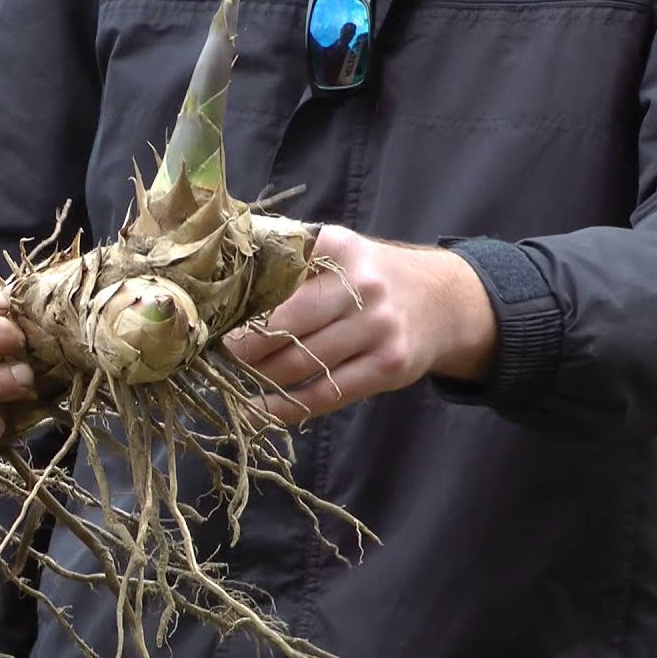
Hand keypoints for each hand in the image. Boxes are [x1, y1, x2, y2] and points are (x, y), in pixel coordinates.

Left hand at [225, 225, 495, 423]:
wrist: (443, 301)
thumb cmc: (367, 277)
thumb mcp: (336, 250)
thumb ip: (287, 257)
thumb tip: (219, 273)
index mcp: (339, 248)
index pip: (274, 281)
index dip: (239, 306)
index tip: (213, 321)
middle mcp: (363, 286)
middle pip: (283, 327)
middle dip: (244, 346)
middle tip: (220, 353)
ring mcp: (379, 328)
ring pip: (300, 365)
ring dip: (260, 376)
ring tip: (236, 376)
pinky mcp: (389, 367)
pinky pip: (325, 395)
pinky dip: (284, 408)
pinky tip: (257, 409)